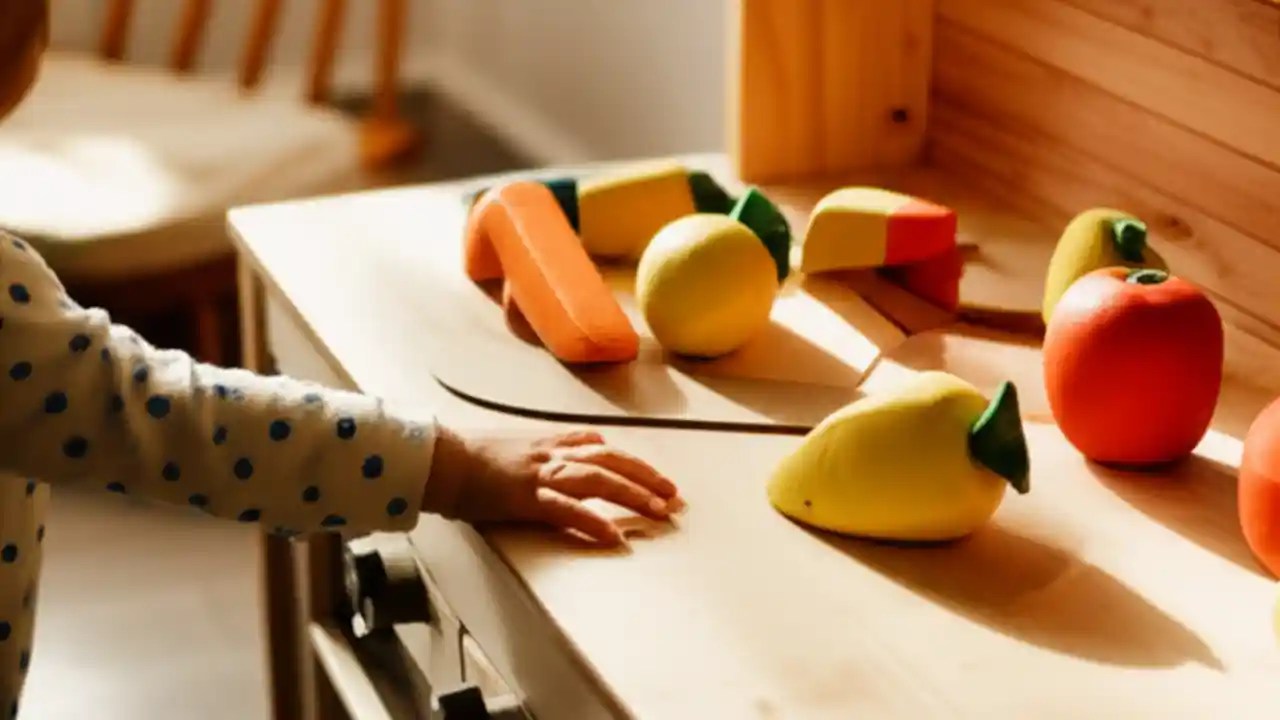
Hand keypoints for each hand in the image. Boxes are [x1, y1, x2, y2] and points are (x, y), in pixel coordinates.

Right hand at [422, 426, 679, 545]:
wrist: (438, 459)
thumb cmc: (470, 456)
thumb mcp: (521, 442)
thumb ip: (558, 441)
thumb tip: (592, 439)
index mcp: (549, 444)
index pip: (601, 448)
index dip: (633, 463)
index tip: (657, 477)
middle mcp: (551, 455)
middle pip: (610, 461)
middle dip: (645, 477)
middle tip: (674, 496)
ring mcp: (539, 475)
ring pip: (597, 480)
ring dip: (632, 494)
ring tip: (659, 511)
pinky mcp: (525, 497)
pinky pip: (565, 508)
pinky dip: (592, 521)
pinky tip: (613, 535)